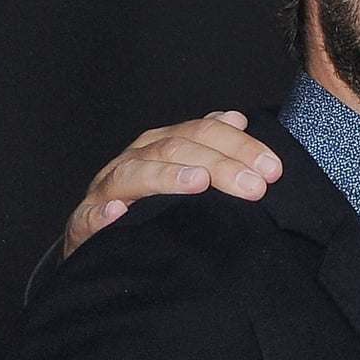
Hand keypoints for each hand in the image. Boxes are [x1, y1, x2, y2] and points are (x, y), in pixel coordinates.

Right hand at [63, 112, 281, 255]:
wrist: (99, 242)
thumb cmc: (148, 207)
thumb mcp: (182, 174)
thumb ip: (208, 146)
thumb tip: (236, 118)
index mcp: (160, 146)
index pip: (202, 132)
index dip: (239, 146)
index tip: (273, 169)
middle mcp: (135, 160)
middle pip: (175, 149)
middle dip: (218, 165)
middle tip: (254, 186)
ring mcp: (108, 190)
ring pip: (136, 174)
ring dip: (167, 177)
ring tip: (199, 183)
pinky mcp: (86, 223)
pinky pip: (91, 217)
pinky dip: (103, 214)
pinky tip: (120, 213)